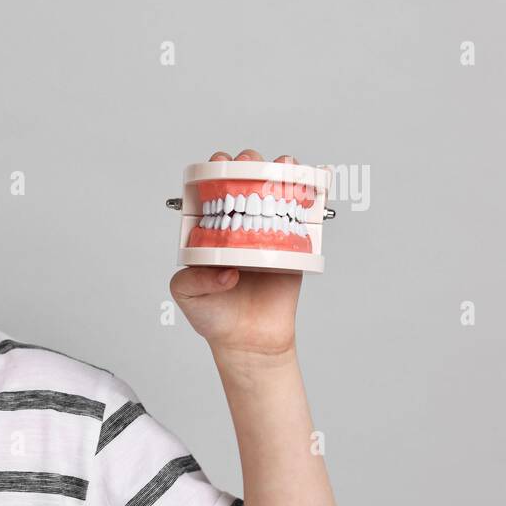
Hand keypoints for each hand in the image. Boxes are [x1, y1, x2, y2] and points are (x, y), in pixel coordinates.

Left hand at [169, 149, 301, 358]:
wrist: (248, 342)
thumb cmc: (213, 315)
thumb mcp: (188, 296)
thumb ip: (194, 281)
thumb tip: (227, 271)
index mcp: (211, 232)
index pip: (211, 193)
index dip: (214, 172)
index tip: (218, 164)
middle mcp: (239, 228)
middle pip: (245, 185)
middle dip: (247, 166)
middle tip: (250, 164)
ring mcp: (268, 235)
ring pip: (276, 195)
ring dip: (281, 173)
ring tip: (283, 165)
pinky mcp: (295, 247)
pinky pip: (304, 218)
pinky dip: (313, 195)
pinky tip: (317, 178)